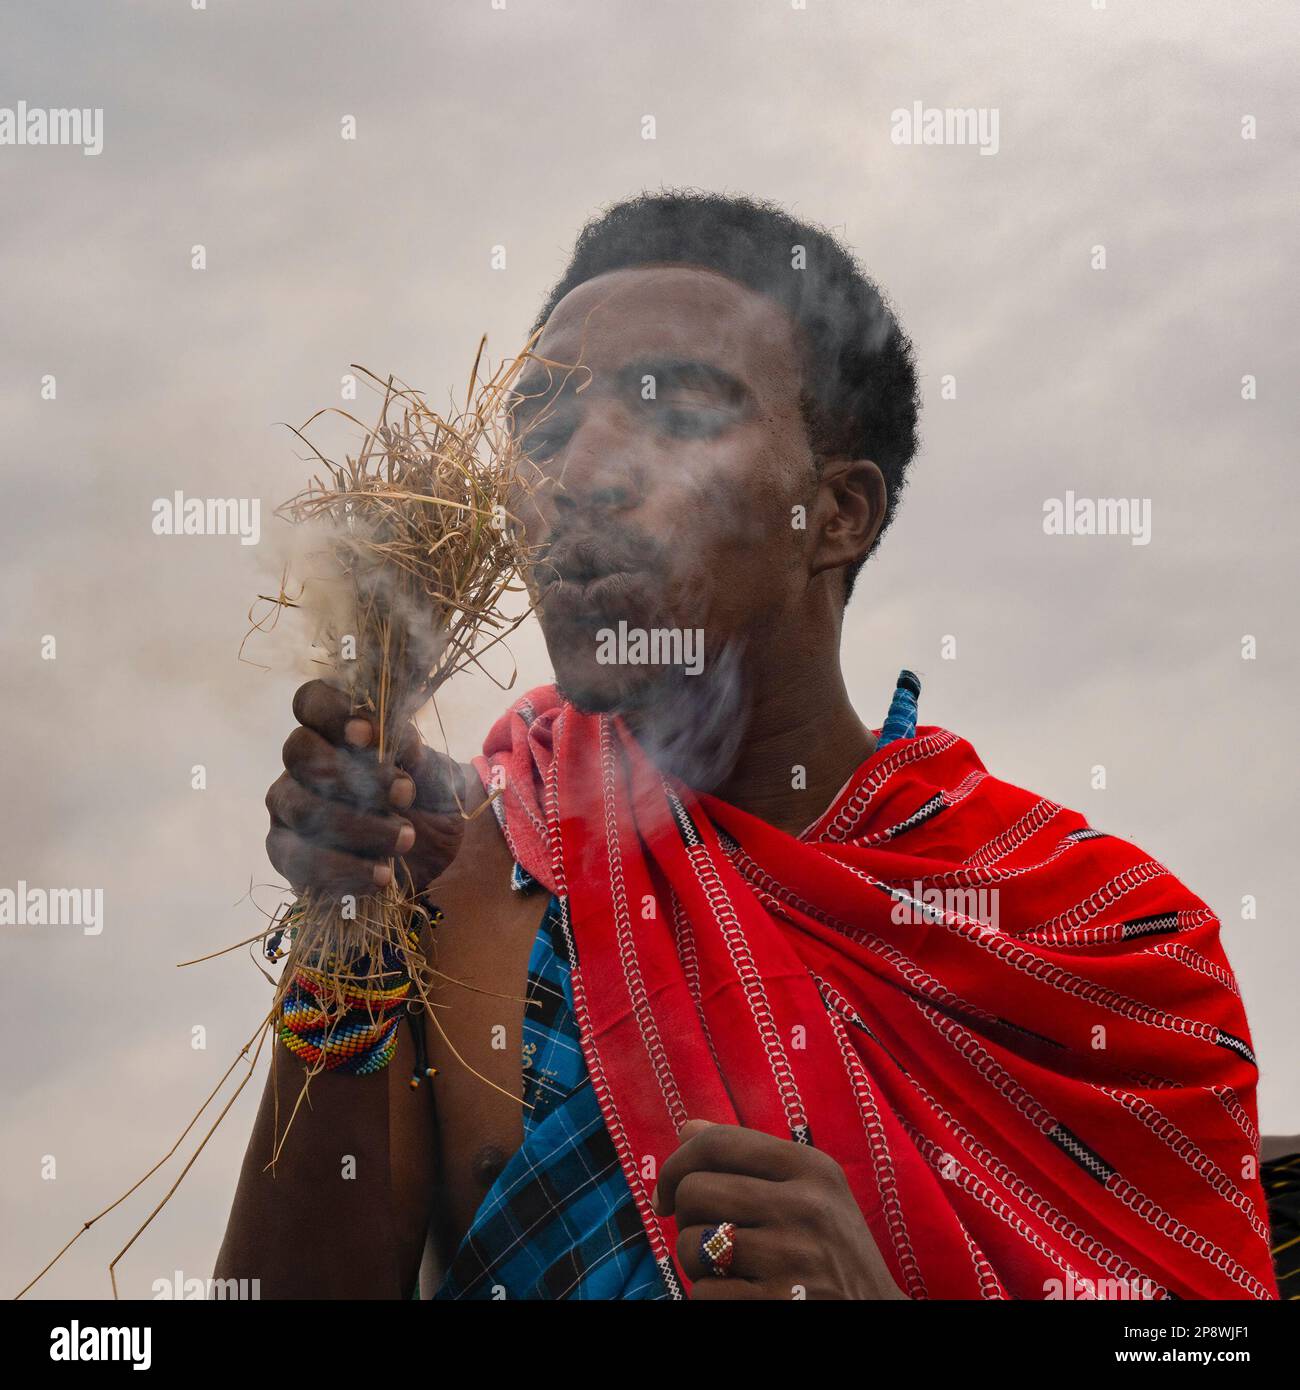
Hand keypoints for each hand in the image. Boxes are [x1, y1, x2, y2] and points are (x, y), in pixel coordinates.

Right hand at [265, 680, 465, 898]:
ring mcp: (288, 808)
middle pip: (299, 751)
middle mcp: (302, 765)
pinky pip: (301, 860)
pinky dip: (345, 868)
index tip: (369, 733)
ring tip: (405, 839)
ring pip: (302, 808)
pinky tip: (381, 874)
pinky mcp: (286, 854)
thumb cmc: (427, 802)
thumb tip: (400, 740)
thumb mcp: (436, 776)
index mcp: (334, 731)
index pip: (311, 701)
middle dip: (352, 774)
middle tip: (405, 795)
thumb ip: (418, 755)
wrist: (430, 859)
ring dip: (359, 825)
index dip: (333, 711)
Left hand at [652, 1119, 904, 1300]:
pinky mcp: (780, 1304)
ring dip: (696, 1263)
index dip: (676, 1164)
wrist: (877, 1318)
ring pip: (691, 1244)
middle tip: (706, 1238)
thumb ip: (749, 1159)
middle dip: (686, 1219)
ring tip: (726, 1268)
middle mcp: (804, 1206)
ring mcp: (793, 1257)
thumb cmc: (832, 1251)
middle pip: (694, 1191)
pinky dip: (711, 1297)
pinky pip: (704, 1293)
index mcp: (811, 1168)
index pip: (718, 1142)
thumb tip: (687, 1130)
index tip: (667, 1194)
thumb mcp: (810, 1191)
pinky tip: (741, 1295)